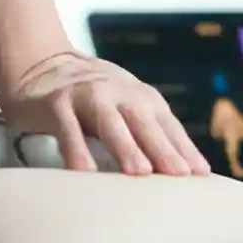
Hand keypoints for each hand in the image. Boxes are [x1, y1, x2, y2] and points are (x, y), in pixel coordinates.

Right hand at [1, 52, 210, 176]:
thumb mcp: (127, 110)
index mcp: (142, 98)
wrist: (41, 66)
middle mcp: (118, 93)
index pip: (168, 126)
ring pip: (109, 123)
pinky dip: (77, 150)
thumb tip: (185, 176)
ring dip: (126, 146)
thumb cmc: (94, 100)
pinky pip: (68, 129)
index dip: (184, 149)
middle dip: (163, 149)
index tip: (201, 175)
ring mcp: (87, 96)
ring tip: (140, 172)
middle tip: (180, 175)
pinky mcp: (57, 104)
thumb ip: (150, 136)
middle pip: (144, 123)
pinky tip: (85, 172)